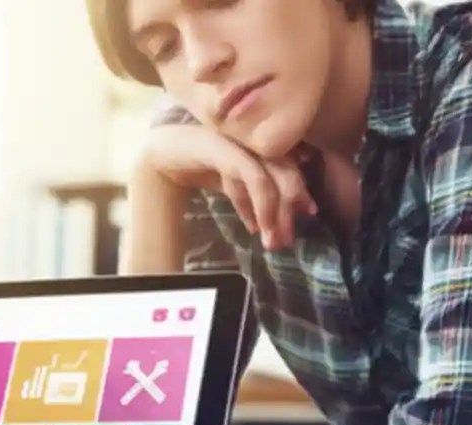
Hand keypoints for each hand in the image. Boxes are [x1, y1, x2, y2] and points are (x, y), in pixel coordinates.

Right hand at [140, 124, 315, 249]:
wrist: (162, 152)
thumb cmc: (200, 163)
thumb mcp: (232, 180)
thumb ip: (252, 193)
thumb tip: (269, 221)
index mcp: (262, 139)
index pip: (291, 166)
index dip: (302, 190)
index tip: (309, 213)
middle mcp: (255, 136)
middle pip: (286, 173)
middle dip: (288, 210)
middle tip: (286, 241)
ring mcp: (240, 139)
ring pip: (271, 179)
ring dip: (273, 214)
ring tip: (271, 242)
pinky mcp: (224, 147)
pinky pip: (252, 177)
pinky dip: (257, 204)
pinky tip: (254, 226)